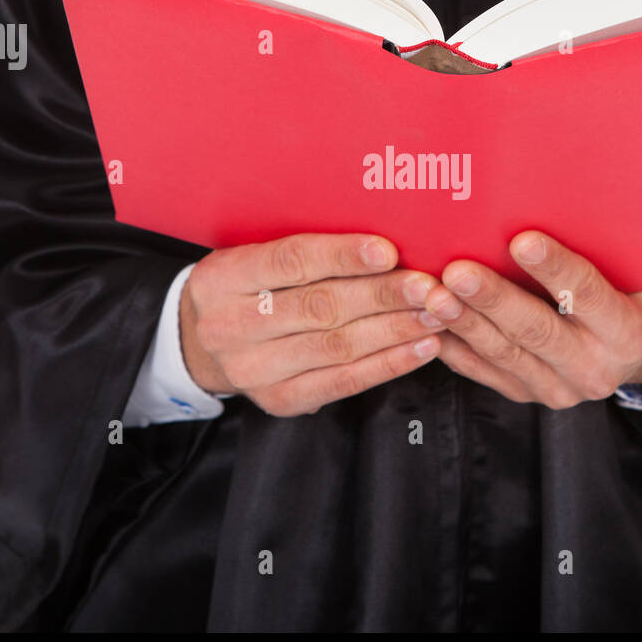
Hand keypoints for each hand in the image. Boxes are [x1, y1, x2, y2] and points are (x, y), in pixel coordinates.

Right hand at [180, 233, 441, 416]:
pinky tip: (423, 347)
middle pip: (320, 307)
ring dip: (395, 329)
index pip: (290, 261)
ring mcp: (253, 369)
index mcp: (222, 278)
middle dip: (383, 295)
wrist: (205, 343)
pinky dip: (389, 364)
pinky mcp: (279, 401)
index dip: (343, 256)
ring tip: (436, 313)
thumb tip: (382, 240)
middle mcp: (230, 326)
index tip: (390, 251)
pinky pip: (344, 382)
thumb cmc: (248, 287)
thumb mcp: (254, 255)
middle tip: (429, 285)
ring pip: (337, 346)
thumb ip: (305, 248)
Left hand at [423, 231, 641, 408]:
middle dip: (494, 299)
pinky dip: (453, 346)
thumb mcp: (627, 269)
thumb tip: (551, 190)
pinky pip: (482, 371)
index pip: (588, 294)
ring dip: (464, 322)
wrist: (629, 349)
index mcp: (627, 332)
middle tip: (458, 271)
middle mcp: (595, 368)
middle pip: (537, 330)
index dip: (554, 268)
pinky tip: (427, 320)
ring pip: (504, 353)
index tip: (522, 240)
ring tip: (433, 294)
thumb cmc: (624, 290)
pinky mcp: (525, 393)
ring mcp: (558, 388)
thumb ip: (595, 247)